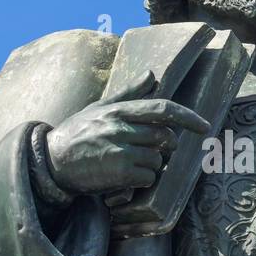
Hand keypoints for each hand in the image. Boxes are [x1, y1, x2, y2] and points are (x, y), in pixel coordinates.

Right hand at [45, 71, 209, 196]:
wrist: (51, 162)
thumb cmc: (77, 133)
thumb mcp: (100, 108)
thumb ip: (129, 93)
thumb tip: (152, 74)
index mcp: (119, 110)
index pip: (163, 109)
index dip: (188, 117)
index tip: (204, 126)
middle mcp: (121, 127)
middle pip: (165, 139)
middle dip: (164, 149)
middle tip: (148, 152)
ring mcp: (120, 150)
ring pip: (158, 160)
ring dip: (150, 167)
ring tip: (129, 165)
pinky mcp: (118, 172)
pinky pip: (148, 178)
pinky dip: (141, 181)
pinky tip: (124, 178)